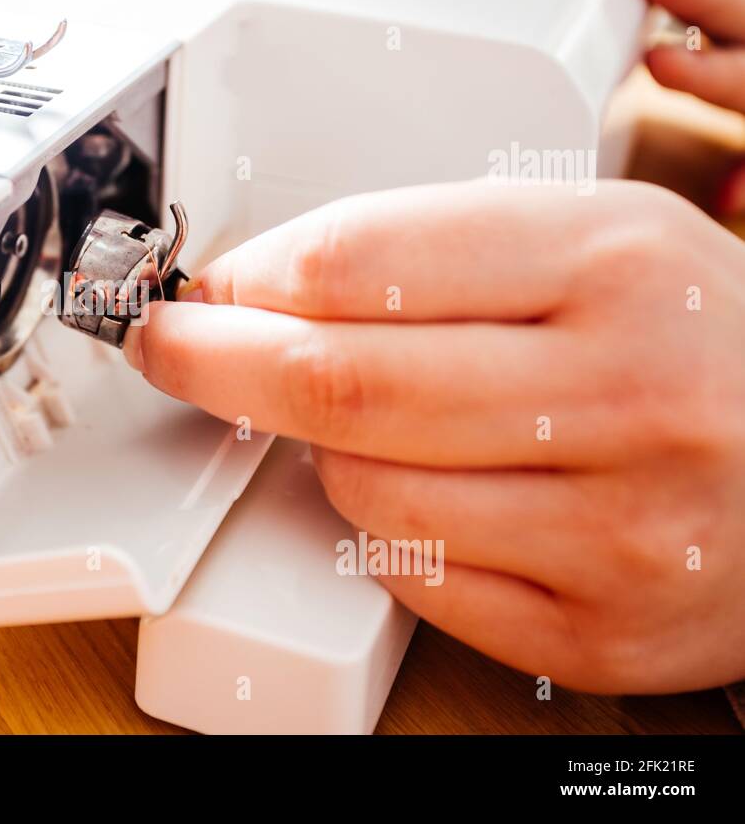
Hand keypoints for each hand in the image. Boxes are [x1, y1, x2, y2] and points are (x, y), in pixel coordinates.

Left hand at [123, 180, 744, 692]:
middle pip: (337, 386)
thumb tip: (261, 287)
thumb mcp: (595, 239)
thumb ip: (432, 249)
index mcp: (614, 263)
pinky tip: (430, 489)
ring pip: (361, 492)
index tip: (200, 292)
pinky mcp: (597, 631)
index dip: (246, 282)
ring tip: (370, 421)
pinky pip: (412, 576)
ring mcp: (617, 529)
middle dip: (218, 364)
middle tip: (176, 349)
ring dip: (324, 452)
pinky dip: (385, 528)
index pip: (359, 265)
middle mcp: (626, 396)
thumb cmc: (694, 338)